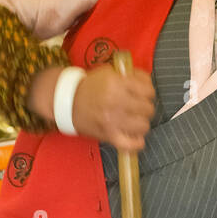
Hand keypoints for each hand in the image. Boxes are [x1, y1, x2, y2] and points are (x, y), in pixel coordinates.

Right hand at [29, 63, 155, 151]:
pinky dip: (136, 143)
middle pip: (148, 109)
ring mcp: (113, 121)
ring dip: (141, 124)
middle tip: (136, 108)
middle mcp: (116, 102)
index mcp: (117, 84)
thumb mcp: (110, 73)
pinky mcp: (109, 136)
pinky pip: (131, 145)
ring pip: (144, 126)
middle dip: (145, 108)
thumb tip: (148, 83)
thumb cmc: (91, 86)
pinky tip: (134, 137)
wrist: (68, 101)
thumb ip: (131, 76)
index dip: (148, 92)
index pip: (148, 91)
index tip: (142, 94)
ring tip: (134, 121)